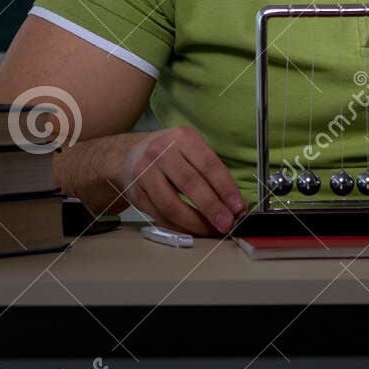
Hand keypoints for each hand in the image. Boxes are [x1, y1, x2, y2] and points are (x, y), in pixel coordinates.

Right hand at [115, 126, 246, 236]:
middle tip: (227, 224)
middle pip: (190, 183)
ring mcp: (144, 172)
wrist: (129, 154)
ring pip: (172, 205)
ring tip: (210, 230)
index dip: (225, 188)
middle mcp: (161, 151)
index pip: (209, 165)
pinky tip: (192, 229)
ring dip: (195, 222)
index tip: (239, 208)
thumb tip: (235, 205)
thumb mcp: (190, 149)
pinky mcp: (135, 193)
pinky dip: (179, 227)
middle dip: (212, 208)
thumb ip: (211, 172)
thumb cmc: (170, 154)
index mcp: (182, 137)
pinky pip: (160, 216)